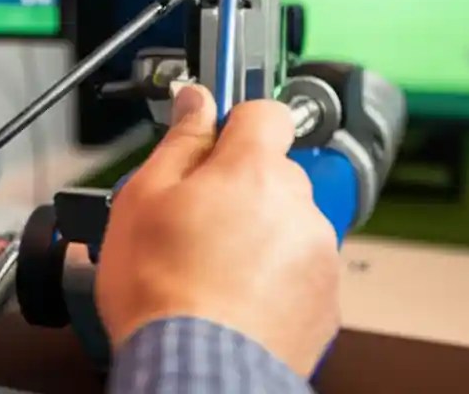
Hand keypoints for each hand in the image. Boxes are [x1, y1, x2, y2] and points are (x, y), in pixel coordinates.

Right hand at [94, 85, 339, 376]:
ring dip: (257, 234)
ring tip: (210, 268)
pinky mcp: (325, 300)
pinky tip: (232, 296)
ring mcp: (317, 254)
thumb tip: (196, 101)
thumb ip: (180, 140)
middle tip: (194, 218)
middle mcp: (297, 205)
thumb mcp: (143, 198)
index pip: (265, 110)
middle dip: (239, 187)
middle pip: (273, 172)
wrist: (195, 369)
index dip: (236, 121)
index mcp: (253, 170)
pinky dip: (273, 277)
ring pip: (287, 223)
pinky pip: (299, 269)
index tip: (214, 138)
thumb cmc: (162, 291)